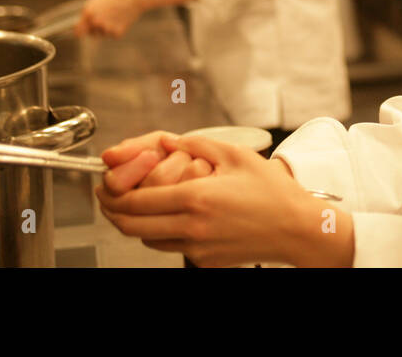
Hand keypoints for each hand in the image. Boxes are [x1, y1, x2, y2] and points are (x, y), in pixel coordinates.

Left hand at [75, 0, 142, 37]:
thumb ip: (93, 4)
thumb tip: (89, 11)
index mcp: (88, 12)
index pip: (78, 30)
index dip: (80, 30)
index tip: (84, 29)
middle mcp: (95, 22)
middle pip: (90, 33)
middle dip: (95, 28)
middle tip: (105, 19)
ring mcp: (106, 28)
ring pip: (103, 33)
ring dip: (107, 28)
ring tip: (116, 15)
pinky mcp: (117, 33)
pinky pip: (114, 33)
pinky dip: (118, 28)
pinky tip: (123, 18)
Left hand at [96, 134, 348, 266]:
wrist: (296, 228)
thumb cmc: (272, 191)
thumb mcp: (236, 155)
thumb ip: (197, 145)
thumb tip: (166, 142)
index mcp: (197, 197)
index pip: (137, 200)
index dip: (112, 192)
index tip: (105, 183)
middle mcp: (192, 226)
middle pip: (131, 226)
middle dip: (111, 210)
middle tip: (106, 196)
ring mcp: (197, 248)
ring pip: (146, 240)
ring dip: (134, 223)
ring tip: (135, 204)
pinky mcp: (204, 260)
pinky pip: (170, 246)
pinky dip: (159, 233)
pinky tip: (169, 216)